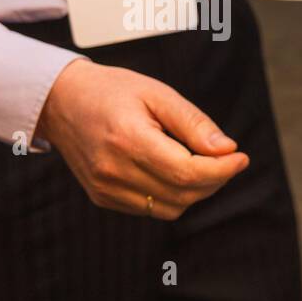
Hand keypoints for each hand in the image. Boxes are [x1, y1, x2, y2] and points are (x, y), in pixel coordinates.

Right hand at [35, 61, 249, 219]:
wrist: (60, 102)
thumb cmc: (113, 91)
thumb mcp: (158, 94)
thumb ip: (194, 124)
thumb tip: (228, 150)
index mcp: (128, 140)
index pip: (187, 173)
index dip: (222, 170)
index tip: (241, 157)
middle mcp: (113, 170)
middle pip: (183, 193)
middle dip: (215, 179)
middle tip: (226, 158)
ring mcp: (105, 188)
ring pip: (171, 207)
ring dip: (196, 191)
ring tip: (200, 163)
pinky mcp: (103, 198)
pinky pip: (152, 209)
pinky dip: (173, 196)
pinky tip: (173, 171)